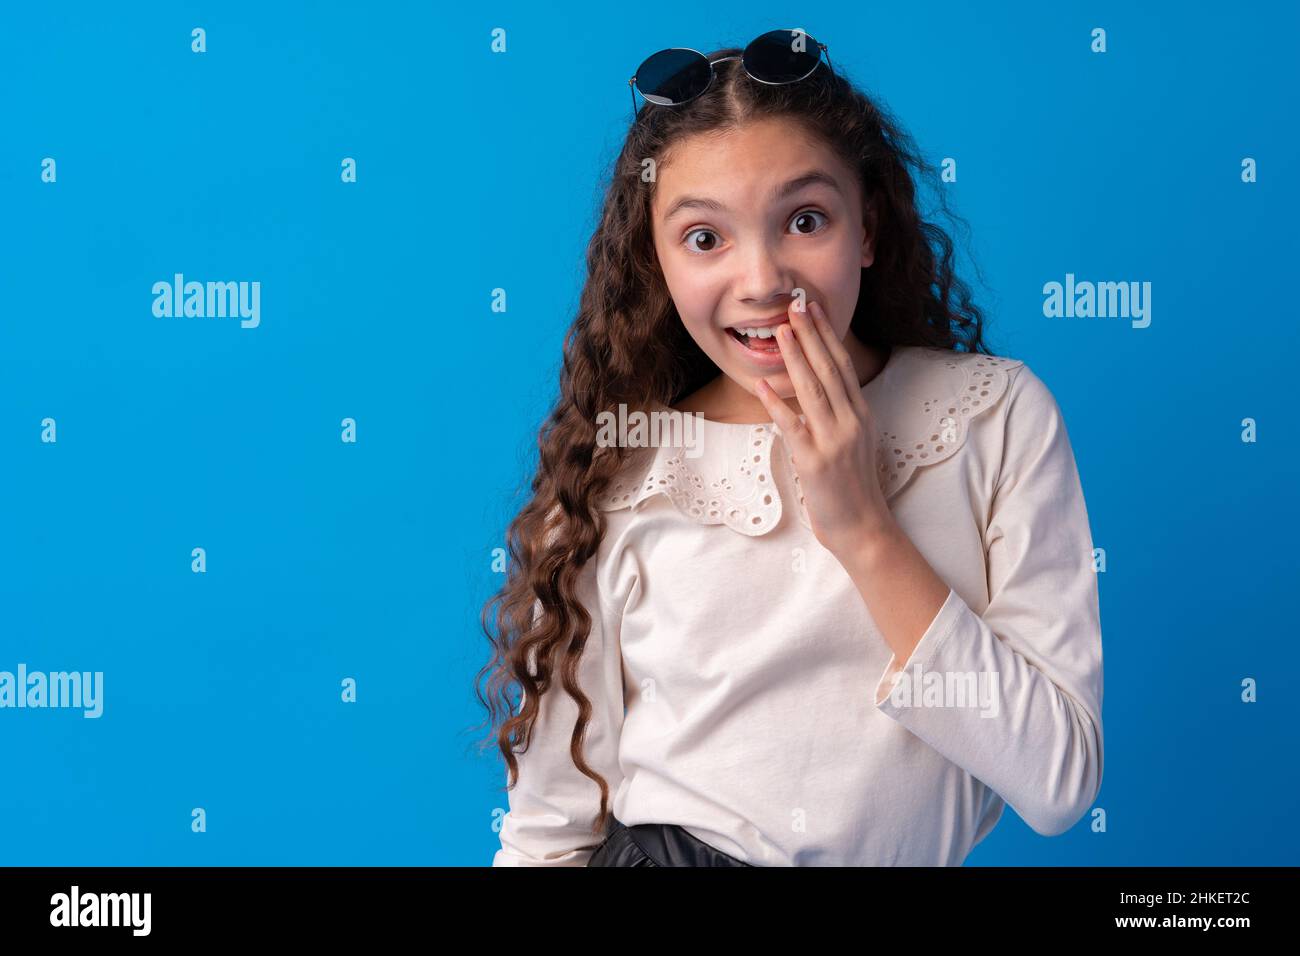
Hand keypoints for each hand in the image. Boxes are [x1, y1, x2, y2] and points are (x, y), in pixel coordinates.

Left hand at [752, 300, 894, 557]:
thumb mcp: (853, 441)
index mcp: (861, 414)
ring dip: (795, 358)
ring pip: (813, 390)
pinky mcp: (815, 462)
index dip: (826, 335)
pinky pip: (792, 427)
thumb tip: (815, 388)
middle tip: (795, 305)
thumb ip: (839, 414)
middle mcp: (852, 422)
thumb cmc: (854, 486)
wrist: (863, 528)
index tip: (813, 309)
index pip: (842, 366)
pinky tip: (763, 386)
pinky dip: (776, 405)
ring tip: (780, 331)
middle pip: (829, 369)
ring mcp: (834, 441)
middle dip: (811, 335)